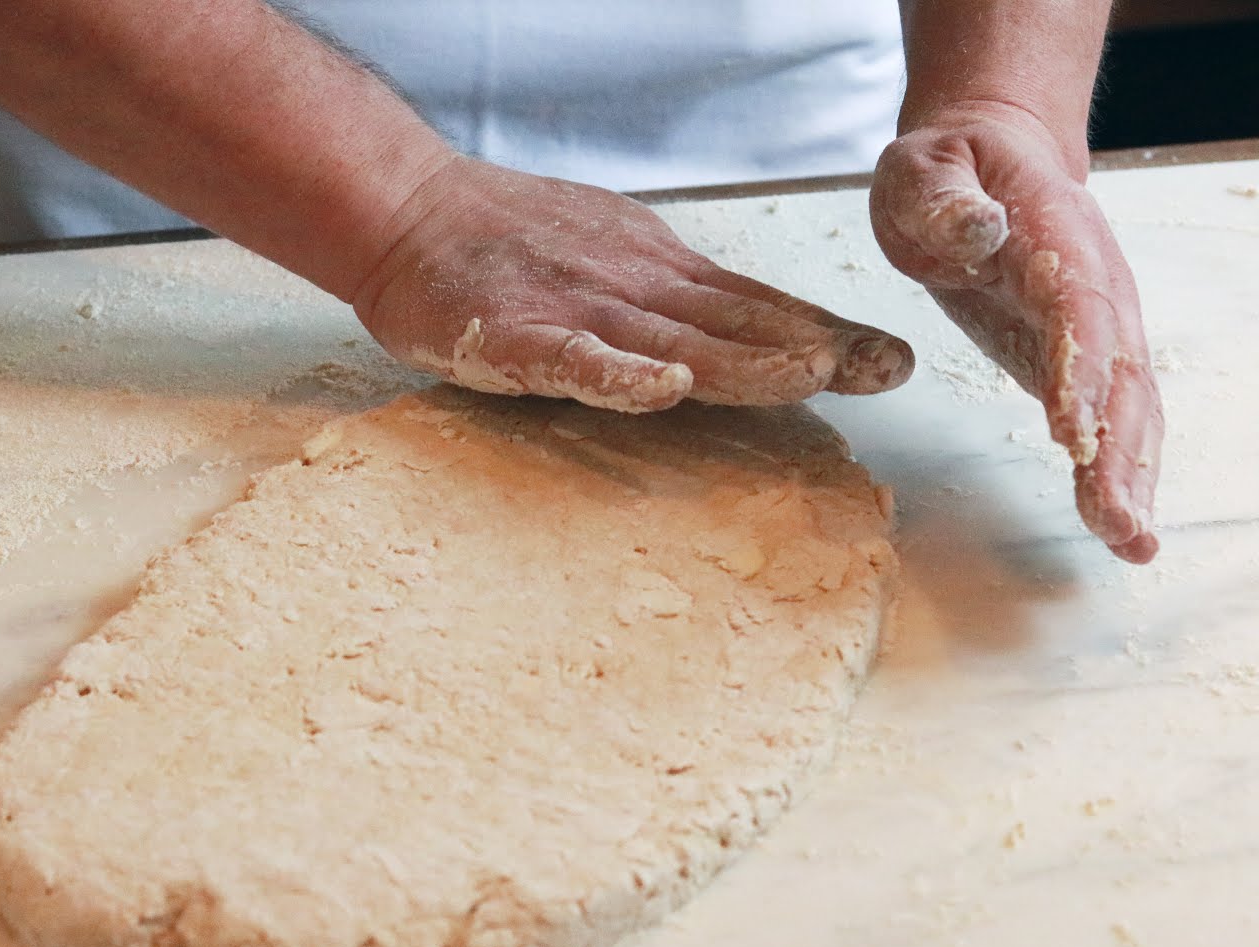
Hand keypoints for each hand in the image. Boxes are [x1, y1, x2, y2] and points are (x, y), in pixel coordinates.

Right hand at [352, 156, 913, 414]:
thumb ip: (669, 293)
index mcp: (655, 270)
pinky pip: (574, 357)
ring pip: (673, 337)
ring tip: (807, 373)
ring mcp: (577, 307)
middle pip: (735, 322)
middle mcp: (632, 284)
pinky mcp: (519, 333)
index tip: (887, 359)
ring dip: (743, 357)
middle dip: (814, 348)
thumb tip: (741, 328)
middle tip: (885, 370)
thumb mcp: (609, 245)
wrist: (408, 208)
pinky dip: (619, 372)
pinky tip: (661, 388)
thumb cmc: (503, 235)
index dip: (821, 331)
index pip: (753, 304)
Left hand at [871, 103, 1162, 563]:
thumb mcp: (924, 167)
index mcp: (1059, 238)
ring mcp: (1095, 327)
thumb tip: (980, 229)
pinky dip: (1115, 471)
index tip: (1076, 433)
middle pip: (1118, 375)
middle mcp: (1096, 289)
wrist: (990, 157)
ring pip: (1126, 407)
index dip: (1081, 372)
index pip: (1079, 310)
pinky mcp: (1075, 358)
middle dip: (1120, 452)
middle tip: (1116, 521)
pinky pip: (1107, 419)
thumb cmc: (951, 166)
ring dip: (1130, 476)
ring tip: (1130, 541)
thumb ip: (945, 199)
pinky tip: (1118, 524)